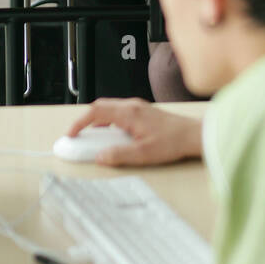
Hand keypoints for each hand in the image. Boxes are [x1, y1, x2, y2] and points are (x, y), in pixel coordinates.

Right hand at [67, 97, 202, 165]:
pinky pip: (119, 112)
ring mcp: (138, 107)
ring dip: (97, 121)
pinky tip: (112, 136)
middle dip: (85, 121)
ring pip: (109, 108)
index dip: (79, 123)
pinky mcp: (143, 112)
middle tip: (78, 136)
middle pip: (100, 107)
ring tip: (93, 138)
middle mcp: (132, 106)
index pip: (95, 112)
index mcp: (129, 114)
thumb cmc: (173, 142)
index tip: (71, 134)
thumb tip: (100, 157)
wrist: (193, 135)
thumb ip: (119, 155)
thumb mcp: (143, 154)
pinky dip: (109, 122)